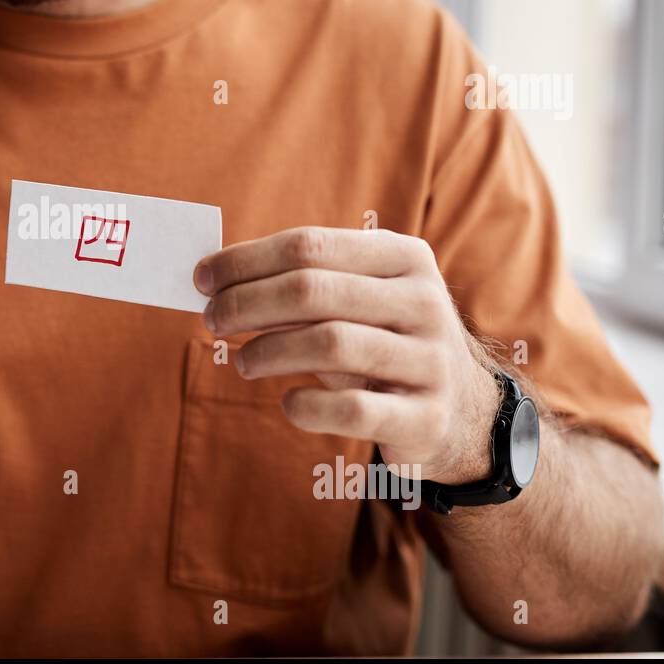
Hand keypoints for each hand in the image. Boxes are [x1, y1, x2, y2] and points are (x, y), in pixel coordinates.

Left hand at [194, 227, 500, 483]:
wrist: (461, 409)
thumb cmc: (382, 339)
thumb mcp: (354, 299)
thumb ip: (299, 282)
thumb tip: (214, 278)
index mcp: (404, 257)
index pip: (309, 245)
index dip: (246, 261)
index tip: (202, 279)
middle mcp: (423, 302)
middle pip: (312, 290)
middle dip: (246, 304)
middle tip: (211, 320)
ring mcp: (429, 361)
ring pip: (330, 344)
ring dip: (268, 351)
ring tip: (242, 360)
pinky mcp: (424, 418)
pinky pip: (350, 411)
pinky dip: (305, 407)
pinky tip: (288, 402)